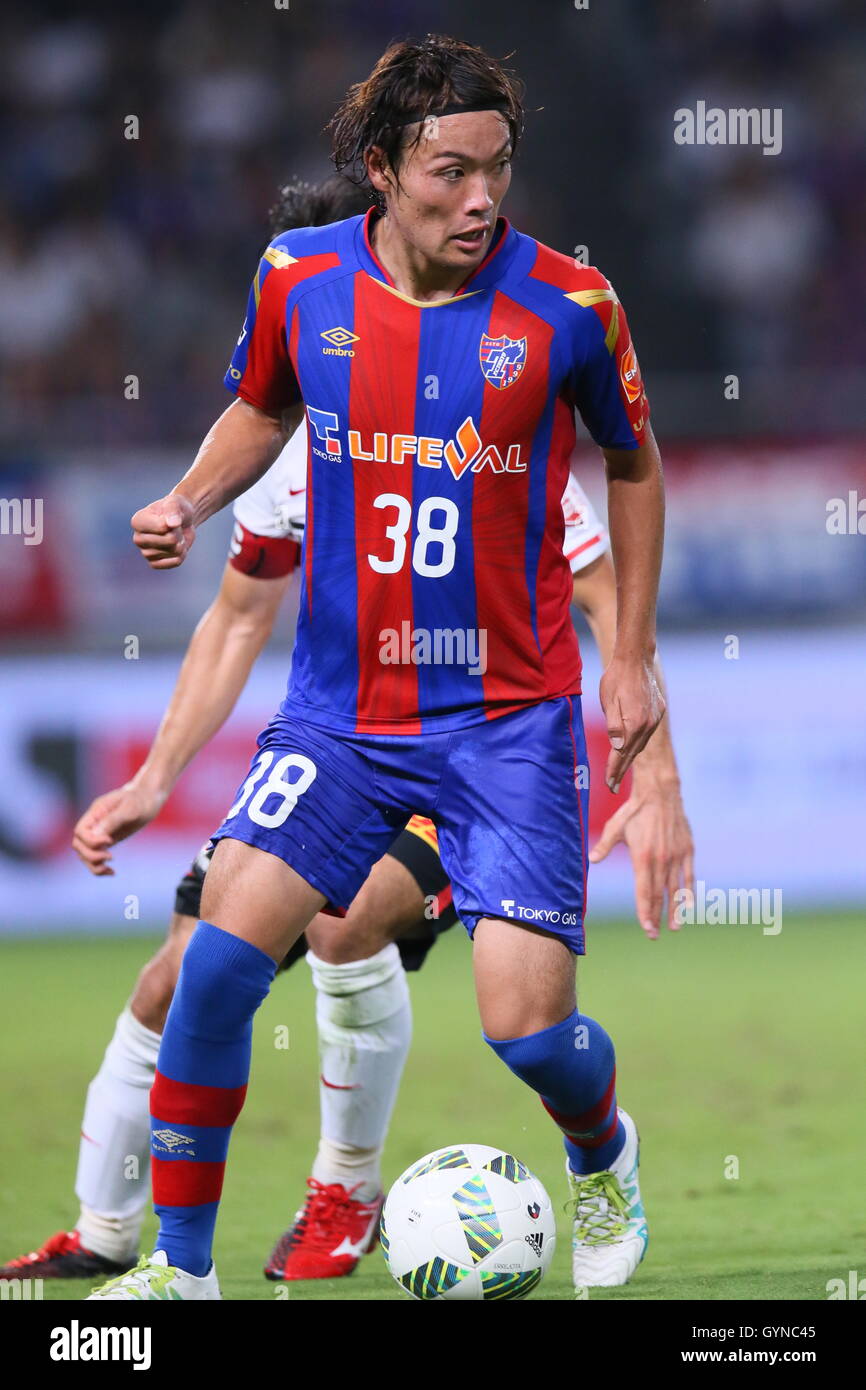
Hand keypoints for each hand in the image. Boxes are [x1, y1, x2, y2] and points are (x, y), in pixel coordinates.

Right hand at [72, 782, 167, 875]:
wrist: (148, 799)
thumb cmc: (140, 800)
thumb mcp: (129, 808)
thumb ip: (112, 820)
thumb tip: (97, 835)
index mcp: (95, 812)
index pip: (80, 831)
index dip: (91, 841)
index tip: (110, 841)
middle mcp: (94, 824)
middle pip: (78, 845)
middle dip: (91, 855)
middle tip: (111, 857)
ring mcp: (99, 834)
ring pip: (84, 854)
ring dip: (93, 865)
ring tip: (110, 870)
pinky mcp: (106, 842)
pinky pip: (95, 857)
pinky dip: (99, 867)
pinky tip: (112, 872)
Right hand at [131, 494, 195, 568]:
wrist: (181, 520)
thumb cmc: (175, 509)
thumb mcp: (175, 503)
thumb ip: (173, 510)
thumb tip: (172, 524)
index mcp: (137, 521)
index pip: (162, 528)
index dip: (173, 523)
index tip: (169, 518)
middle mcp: (138, 539)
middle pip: (170, 541)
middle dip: (179, 533)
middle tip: (174, 528)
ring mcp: (145, 553)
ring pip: (174, 552)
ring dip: (181, 543)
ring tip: (175, 536)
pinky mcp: (154, 563)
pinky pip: (175, 562)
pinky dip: (181, 555)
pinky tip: (177, 547)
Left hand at [589, 779, 694, 938]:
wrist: (660, 792)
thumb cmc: (634, 811)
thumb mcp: (614, 828)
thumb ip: (604, 846)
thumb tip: (592, 860)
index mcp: (643, 857)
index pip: (644, 892)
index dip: (645, 912)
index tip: (646, 928)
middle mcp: (661, 860)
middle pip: (659, 895)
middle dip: (657, 917)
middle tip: (654, 934)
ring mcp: (676, 855)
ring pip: (676, 889)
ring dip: (675, 910)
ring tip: (674, 927)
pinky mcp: (687, 849)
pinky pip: (689, 875)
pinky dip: (689, 892)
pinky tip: (689, 906)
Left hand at [599, 655, 664, 792]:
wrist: (637, 658)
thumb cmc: (616, 678)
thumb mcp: (608, 701)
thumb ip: (613, 726)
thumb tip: (617, 747)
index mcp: (634, 724)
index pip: (621, 753)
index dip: (614, 770)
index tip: (609, 785)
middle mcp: (648, 724)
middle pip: (632, 753)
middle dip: (621, 770)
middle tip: (613, 786)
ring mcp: (655, 718)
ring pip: (641, 744)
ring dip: (630, 757)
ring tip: (620, 770)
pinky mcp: (659, 711)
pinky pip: (647, 733)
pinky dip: (638, 742)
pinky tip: (631, 746)